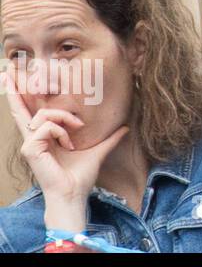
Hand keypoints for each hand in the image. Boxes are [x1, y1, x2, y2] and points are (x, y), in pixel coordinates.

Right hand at [2, 71, 129, 232]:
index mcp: (44, 137)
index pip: (30, 113)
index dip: (21, 97)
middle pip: (21, 110)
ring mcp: (29, 143)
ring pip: (44, 115)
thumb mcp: (98, 151)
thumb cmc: (81, 176)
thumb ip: (109, 138)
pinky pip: (46, 127)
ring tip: (75, 132)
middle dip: (16, 91)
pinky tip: (67, 144)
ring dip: (64, 119)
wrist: (74, 193)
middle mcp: (32, 138)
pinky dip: (61, 131)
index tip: (13, 79)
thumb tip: (125, 128)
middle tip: (8, 72)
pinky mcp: (30, 148)